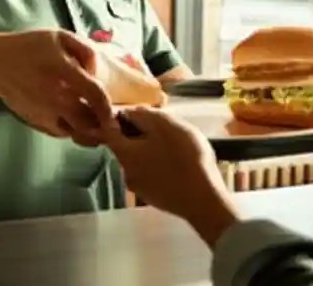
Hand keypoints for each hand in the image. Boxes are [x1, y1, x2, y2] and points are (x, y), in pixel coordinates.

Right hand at [0, 30, 112, 145]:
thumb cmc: (29, 48)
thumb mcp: (59, 37)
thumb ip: (84, 50)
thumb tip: (97, 71)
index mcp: (64, 72)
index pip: (95, 95)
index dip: (109, 108)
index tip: (115, 114)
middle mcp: (56, 96)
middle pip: (89, 122)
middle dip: (104, 126)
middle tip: (112, 124)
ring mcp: (46, 112)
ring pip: (76, 133)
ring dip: (90, 133)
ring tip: (97, 126)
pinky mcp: (37, 121)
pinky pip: (61, 133)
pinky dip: (72, 131)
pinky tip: (75, 122)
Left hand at [103, 107, 239, 245]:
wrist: (204, 201)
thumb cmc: (184, 158)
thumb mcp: (167, 126)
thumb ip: (145, 115)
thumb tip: (129, 112)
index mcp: (124, 153)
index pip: (109, 131)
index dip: (118, 118)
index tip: (134, 111)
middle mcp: (126, 172)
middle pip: (125, 147)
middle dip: (139, 134)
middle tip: (161, 126)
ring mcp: (140, 189)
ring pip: (139, 162)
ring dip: (151, 151)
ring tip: (173, 144)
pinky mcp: (155, 199)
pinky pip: (151, 176)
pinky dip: (159, 166)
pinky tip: (178, 164)